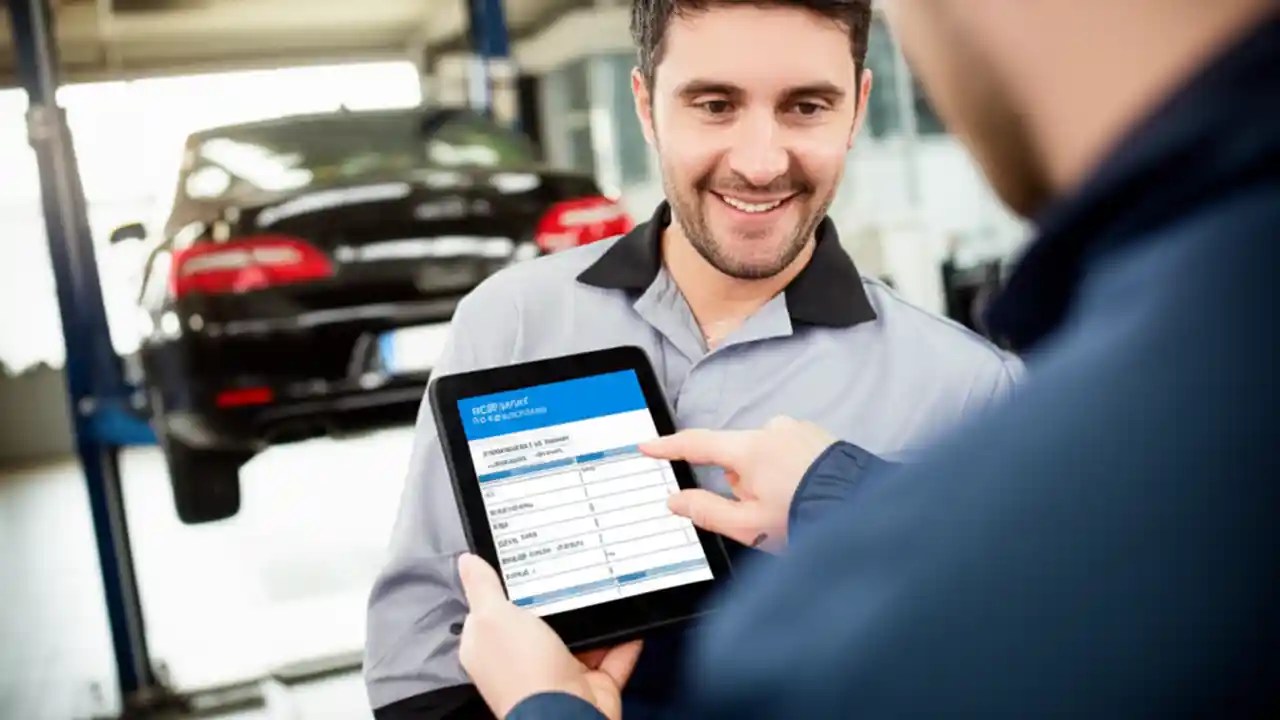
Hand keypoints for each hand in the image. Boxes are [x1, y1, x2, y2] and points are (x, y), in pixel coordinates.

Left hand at [457, 553, 642, 718]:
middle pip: (542, 619)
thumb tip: (466, 559)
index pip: (494, 609)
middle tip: (574, 559)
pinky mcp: (594, 683)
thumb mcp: (492, 618)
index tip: (527, 554)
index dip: (508, 584)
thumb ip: (482, 588)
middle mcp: (524, 659)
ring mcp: (561, 673)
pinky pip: (614, 654)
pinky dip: (626, 637)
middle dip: (558, 594)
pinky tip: (635, 610)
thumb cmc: (522, 666)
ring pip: (581, 635)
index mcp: (492, 646)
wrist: (566, 715)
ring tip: (607, 576)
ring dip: (595, 613)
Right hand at [641, 416, 836, 552]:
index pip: (696, 444)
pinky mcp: (817, 436)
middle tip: (766, 513)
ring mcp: (797, 430)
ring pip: (763, 456)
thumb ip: (706, 511)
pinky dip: (790, 471)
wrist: (865, 511)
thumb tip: (675, 501)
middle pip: (735, 457)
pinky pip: (788, 452)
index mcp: (749, 449)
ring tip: (794, 505)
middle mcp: (772, 430)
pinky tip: (807, 492)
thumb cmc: (806, 520)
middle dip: (741, 483)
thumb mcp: (749, 526)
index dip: (668, 447)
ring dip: (768, 478)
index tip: (648, 445)